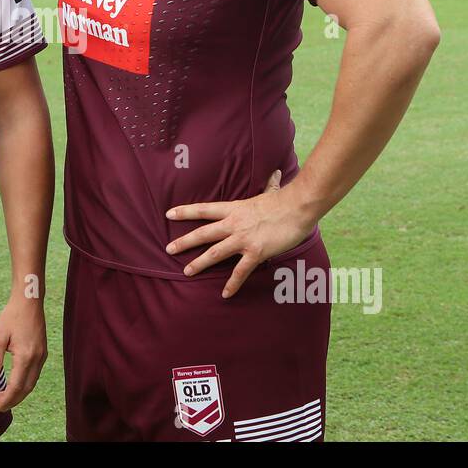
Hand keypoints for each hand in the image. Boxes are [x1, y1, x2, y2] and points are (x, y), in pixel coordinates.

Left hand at [0, 293, 46, 411]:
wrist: (29, 301)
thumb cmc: (12, 316)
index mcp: (26, 357)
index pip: (16, 387)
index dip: (6, 399)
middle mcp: (37, 359)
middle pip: (26, 388)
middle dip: (13, 400)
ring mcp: (42, 356)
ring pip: (32, 382)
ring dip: (20, 393)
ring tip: (5, 396)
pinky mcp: (43, 352)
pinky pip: (35, 374)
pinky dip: (25, 383)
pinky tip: (15, 382)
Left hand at [164, 170, 315, 298]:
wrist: (298, 207)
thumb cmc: (286, 200)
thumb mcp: (272, 191)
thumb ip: (270, 185)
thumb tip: (276, 173)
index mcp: (234, 209)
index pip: (204, 210)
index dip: (185, 212)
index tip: (168, 214)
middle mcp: (234, 224)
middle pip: (203, 233)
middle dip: (184, 241)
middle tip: (168, 249)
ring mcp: (243, 239)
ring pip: (215, 253)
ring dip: (199, 263)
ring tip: (186, 271)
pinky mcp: (256, 252)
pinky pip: (240, 271)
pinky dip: (232, 284)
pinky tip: (225, 294)